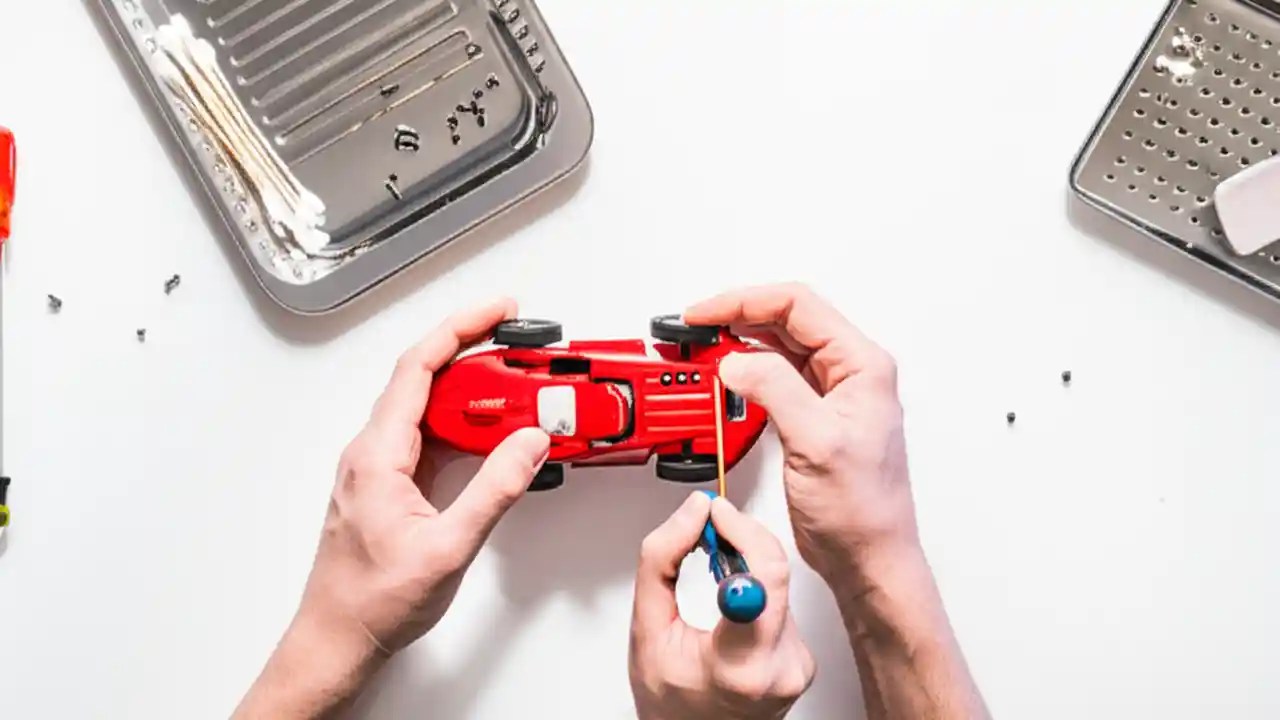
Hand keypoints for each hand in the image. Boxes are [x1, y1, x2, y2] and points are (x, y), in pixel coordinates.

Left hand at [235, 299, 550, 718]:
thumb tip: (529, 444)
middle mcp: (374, 453)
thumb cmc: (370, 601)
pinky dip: (469, 430)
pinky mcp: (394, 485)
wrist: (338, 638)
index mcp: (377, 455)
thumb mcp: (448, 547)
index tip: (497, 310)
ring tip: (523, 395)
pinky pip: (434, 439)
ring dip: (478, 397)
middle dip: (479, 357)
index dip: (460, 328)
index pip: (418, 367)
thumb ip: (494, 490)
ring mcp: (383, 468)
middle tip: (524, 350)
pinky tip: (497, 438)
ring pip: (432, 410)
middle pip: (428, 380)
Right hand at [629, 492, 814, 719]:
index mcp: (740, 664)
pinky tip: (733, 605)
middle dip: (741, 537)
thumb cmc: (671, 702)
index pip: (762, 577)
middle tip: (710, 529)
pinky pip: (784, 604)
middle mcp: (782, 666)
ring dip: (748, 567)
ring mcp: (799, 665)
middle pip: (775, 571)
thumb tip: (693, 512)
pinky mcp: (804, 661)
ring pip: (780, 584)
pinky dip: (758, 593)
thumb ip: (662, 561)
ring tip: (714, 578)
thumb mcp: (646, 631)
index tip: (717, 516)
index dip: (741, 532)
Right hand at [685, 284, 915, 587]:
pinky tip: (726, 378)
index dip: (745, 302)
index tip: (706, 314)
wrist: (868, 558)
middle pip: (786, 320)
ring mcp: (831, 395)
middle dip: (738, 318)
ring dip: (739, 344)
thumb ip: (776, 390)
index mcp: (862, 366)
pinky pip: (775, 378)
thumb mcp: (816, 442)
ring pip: (778, 348)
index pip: (798, 305)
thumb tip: (737, 361)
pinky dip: (746, 373)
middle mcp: (849, 374)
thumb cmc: (863, 510)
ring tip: (704, 349)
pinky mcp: (812, 417)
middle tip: (696, 329)